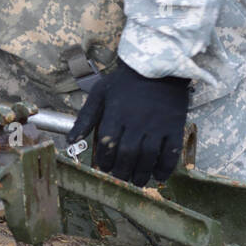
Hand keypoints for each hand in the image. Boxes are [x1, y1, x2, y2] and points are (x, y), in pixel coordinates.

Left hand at [68, 60, 189, 186]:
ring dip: (141, 174)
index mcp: (116, 114)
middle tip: (121, 177)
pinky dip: (165, 168)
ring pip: (148, 157)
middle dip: (122, 172)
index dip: (105, 161)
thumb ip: (85, 117)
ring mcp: (157, 125)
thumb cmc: (125, 81)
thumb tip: (70, 140)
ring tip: (137, 180)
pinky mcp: (175, 126)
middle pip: (127, 154)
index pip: (107, 145)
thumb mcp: (100, 93)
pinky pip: (171, 153)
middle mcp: (136, 121)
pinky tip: (159, 175)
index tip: (105, 167)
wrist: (157, 65)